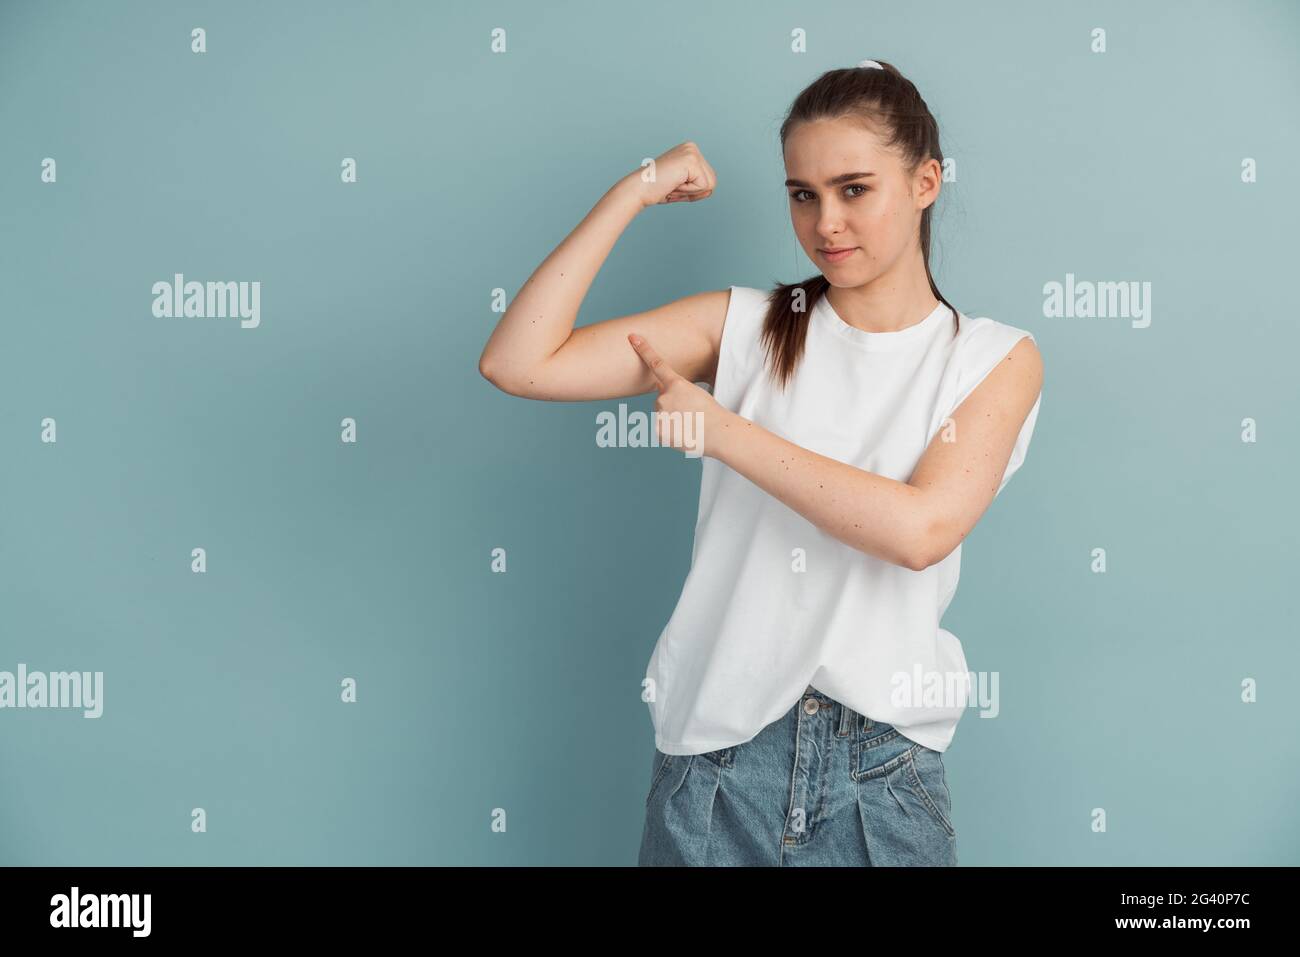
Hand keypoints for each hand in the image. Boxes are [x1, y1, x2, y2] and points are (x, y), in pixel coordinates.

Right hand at [625, 142, 716, 207]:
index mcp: (689, 151)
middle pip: (712, 180)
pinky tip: (674, 183)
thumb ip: (698, 187)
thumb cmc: (657, 189)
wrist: (639, 188)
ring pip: (710, 184)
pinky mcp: (691, 160)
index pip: (708, 178)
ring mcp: (692, 152)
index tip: (673, 184)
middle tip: (672, 185)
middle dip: (694, 191)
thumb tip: (711, 189)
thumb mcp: (682, 186)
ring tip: (673, 184)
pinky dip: (689, 191)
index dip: (693, 189)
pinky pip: (704, 186)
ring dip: (691, 192)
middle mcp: (692, 147)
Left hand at [627, 333, 726, 458]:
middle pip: (661, 398)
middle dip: (671, 404)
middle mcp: (664, 397)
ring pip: (662, 413)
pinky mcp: (658, 429)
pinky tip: (684, 432)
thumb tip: (664, 399)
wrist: (716, 432)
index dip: (643, 349)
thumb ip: (677, 392)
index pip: (656, 363)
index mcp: (676, 384)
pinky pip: (662, 428)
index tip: (632, 337)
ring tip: (689, 423)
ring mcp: (660, 414)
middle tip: (689, 411)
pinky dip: (671, 431)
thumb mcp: (696, 394)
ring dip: (672, 418)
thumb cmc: (711, 413)